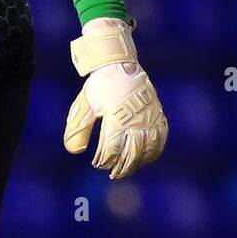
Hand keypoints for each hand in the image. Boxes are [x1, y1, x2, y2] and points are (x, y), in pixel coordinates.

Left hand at [63, 17, 167, 180]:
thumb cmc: (99, 87)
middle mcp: (135, 119)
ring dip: (138, 162)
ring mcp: (149, 117)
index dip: (104, 160)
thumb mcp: (84, 106)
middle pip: (131, 153)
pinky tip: (147, 157)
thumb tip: (75, 152)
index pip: (111, 149)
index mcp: (116, 117)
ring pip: (148, 148)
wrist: (120, 64)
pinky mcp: (158, 114)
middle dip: (122, 167)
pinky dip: (155, 150)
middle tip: (113, 174)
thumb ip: (77, 129)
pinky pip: (161, 137)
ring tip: (128, 169)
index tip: (98, 163)